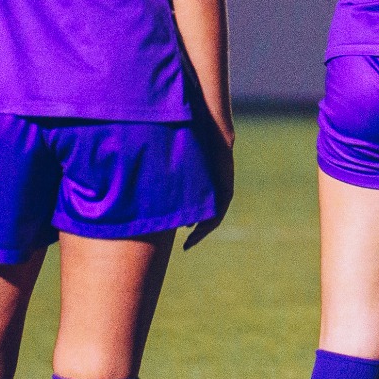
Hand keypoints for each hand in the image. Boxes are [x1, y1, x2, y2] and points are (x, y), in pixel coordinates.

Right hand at [183, 127, 234, 249]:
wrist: (211, 131)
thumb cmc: (192, 143)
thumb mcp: (179, 167)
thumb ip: (172, 179)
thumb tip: (152, 186)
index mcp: (205, 189)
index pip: (199, 214)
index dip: (191, 227)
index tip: (181, 237)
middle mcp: (216, 192)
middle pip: (208, 221)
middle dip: (197, 235)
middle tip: (186, 246)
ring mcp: (223, 191)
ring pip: (214, 219)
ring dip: (202, 232)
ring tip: (190, 242)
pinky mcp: (226, 189)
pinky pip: (219, 211)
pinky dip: (209, 222)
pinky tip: (198, 229)